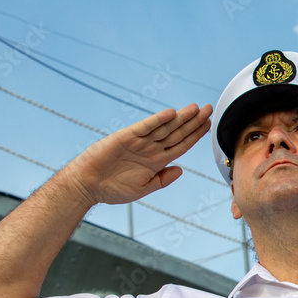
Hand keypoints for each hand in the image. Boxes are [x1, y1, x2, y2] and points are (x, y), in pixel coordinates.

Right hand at [64, 103, 213, 205]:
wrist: (88, 186)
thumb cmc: (113, 189)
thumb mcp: (143, 188)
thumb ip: (162, 180)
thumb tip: (180, 170)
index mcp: (156, 161)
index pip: (181, 145)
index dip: (195, 136)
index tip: (208, 126)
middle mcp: (150, 149)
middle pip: (177, 133)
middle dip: (193, 122)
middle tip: (209, 109)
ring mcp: (139, 142)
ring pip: (165, 128)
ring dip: (181, 118)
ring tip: (196, 108)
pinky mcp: (126, 137)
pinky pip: (145, 127)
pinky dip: (158, 120)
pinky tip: (171, 113)